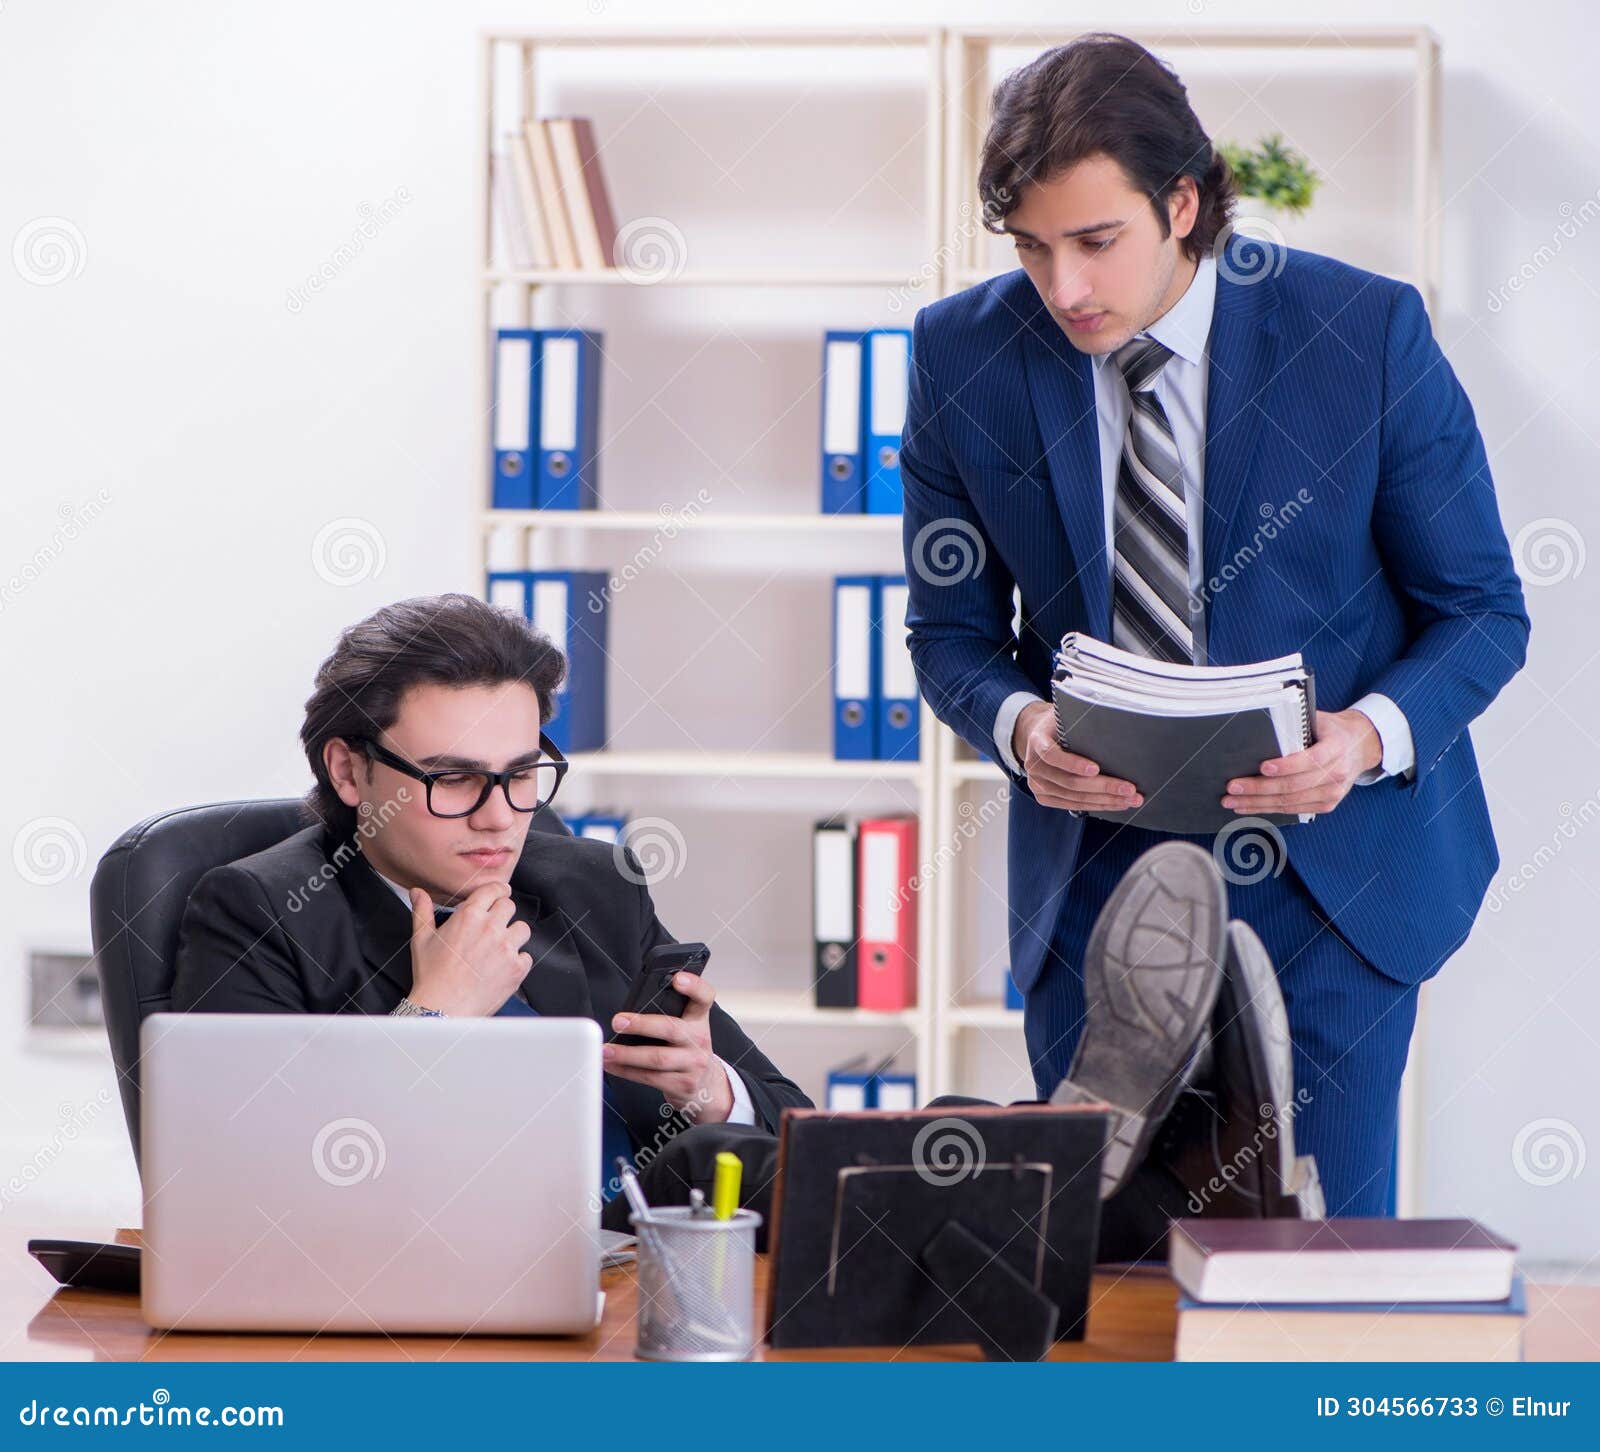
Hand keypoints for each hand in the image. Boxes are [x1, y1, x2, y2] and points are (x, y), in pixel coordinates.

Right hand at [406, 882, 531, 1015]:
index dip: (498, 891)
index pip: (494, 890)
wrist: (443, 1008)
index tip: (500, 894)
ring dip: (513, 936)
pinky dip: (517, 961)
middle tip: (493, 927)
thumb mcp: (422, 939)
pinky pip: (526, 956)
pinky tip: (501, 968)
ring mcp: (506, 948)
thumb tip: (417, 892)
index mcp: (469, 916)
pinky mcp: (516, 968)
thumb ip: (422, 911)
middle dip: (502, 914)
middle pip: (510, 907)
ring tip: (498, 948)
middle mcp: (491, 928)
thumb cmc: (431, 976)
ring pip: (522, 929)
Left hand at [602, 971, 733, 1121]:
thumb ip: (669, 1014)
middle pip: (671, 1029)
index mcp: (699, 1019)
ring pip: (657, 1058)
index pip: (704, 997)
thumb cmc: (687, 1049)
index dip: (694, 986)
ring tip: (607, 1050)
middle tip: (618, 1021)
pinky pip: (650, 1078)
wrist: (707, 1085)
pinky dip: (627, 1071)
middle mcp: (699, 1039)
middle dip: (641, 1025)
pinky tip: (612, 1065)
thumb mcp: (687, 1027)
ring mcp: (693, 1063)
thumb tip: (630, 1011)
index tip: (677, 978)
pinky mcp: (682, 1085)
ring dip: (627, 1054)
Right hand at [1012, 700, 1143, 811]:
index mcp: (1036, 741)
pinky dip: (1096, 806)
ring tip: (1130, 799)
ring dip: (1105, 800)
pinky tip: (1116, 803)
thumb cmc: (1059, 722)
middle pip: (1069, 782)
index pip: (1051, 755)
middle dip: (1103, 786)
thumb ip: (1080, 713)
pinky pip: (1072, 805)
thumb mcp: (1065, 712)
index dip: (1073, 763)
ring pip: (1074, 797)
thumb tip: (1116, 707)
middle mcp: (1032, 766)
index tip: (1095, 768)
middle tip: (1129, 788)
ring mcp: (1037, 784)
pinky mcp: (1045, 797)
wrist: (1038, 734)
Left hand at [1221, 708, 1382, 816]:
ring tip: (1232, 801)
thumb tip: (1259, 727)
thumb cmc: (1331, 730)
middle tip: (1233, 788)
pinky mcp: (1327, 805)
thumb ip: (1295, 725)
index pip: (1312, 760)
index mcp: (1337, 748)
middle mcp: (1337, 773)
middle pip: (1294, 786)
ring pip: (1290, 802)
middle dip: (1259, 788)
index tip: (1263, 767)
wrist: (1360, 746)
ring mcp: (1333, 793)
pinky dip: (1269, 809)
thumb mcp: (1319, 719)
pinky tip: (1249, 807)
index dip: (1287, 766)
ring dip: (1257, 803)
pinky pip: (1294, 809)